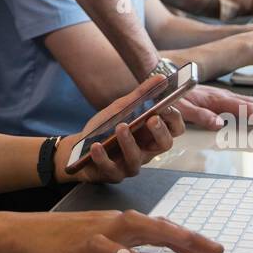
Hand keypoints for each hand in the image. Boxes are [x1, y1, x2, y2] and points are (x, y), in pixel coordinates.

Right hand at [4, 208, 222, 252]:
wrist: (21, 237)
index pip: (162, 229)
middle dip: (191, 239)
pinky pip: (106, 248)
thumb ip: (121, 245)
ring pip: (139, 228)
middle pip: (160, 226)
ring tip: (192, 246)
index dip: (190, 241)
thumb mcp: (97, 241)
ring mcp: (99, 231)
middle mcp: (115, 222)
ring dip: (168, 236)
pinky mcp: (82, 245)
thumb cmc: (58, 240)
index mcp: (120, 223)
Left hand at [56, 74, 185, 183]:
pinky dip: (103, 156)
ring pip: (136, 158)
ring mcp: (130, 165)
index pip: (174, 129)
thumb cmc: (106, 129)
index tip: (167, 107)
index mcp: (152, 134)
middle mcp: (146, 151)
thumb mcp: (122, 109)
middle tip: (152, 118)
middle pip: (164, 145)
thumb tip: (161, 78)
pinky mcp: (113, 174)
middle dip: (160, 131)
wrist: (78, 149)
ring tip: (120, 127)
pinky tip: (96, 146)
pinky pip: (110, 168)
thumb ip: (141, 95)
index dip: (174, 119)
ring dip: (129, 142)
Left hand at [175, 84, 252, 131]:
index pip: (245, 109)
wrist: (161, 77)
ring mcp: (225, 96)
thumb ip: (198, 115)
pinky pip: (249, 103)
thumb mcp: (179, 106)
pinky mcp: (223, 98)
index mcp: (216, 98)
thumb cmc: (169, 93)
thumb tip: (218, 124)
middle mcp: (224, 95)